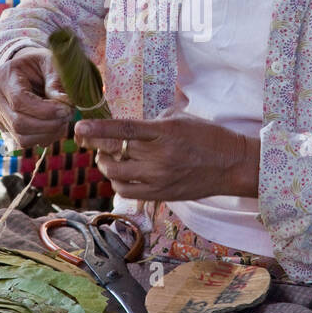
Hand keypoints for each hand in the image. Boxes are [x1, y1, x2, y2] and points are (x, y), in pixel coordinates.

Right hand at [0, 45, 72, 149]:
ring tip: (64, 120)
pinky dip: (44, 138)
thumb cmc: (40, 64)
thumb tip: (65, 104)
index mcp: (4, 77)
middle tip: (68, 115)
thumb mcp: (50, 63)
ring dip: (48, 134)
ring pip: (22, 137)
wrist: (26, 69)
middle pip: (19, 123)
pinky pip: (25, 142)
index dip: (45, 110)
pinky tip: (56, 125)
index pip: (19, 101)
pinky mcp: (9, 129)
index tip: (67, 109)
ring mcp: (1, 116)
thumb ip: (56, 82)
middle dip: (49, 124)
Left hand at [73, 113, 258, 201]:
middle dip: (98, 146)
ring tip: (108, 157)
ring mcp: (159, 178)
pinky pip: (125, 190)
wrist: (232, 166)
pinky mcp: (160, 194)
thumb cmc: (208, 137)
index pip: (124, 130)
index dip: (99, 129)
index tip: (80, 127)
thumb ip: (152, 121)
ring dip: (106, 164)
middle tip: (90, 140)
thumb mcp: (181, 118)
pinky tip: (121, 173)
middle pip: (115, 152)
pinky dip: (117, 181)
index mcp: (165, 132)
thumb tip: (126, 128)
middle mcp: (160, 156)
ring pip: (116, 173)